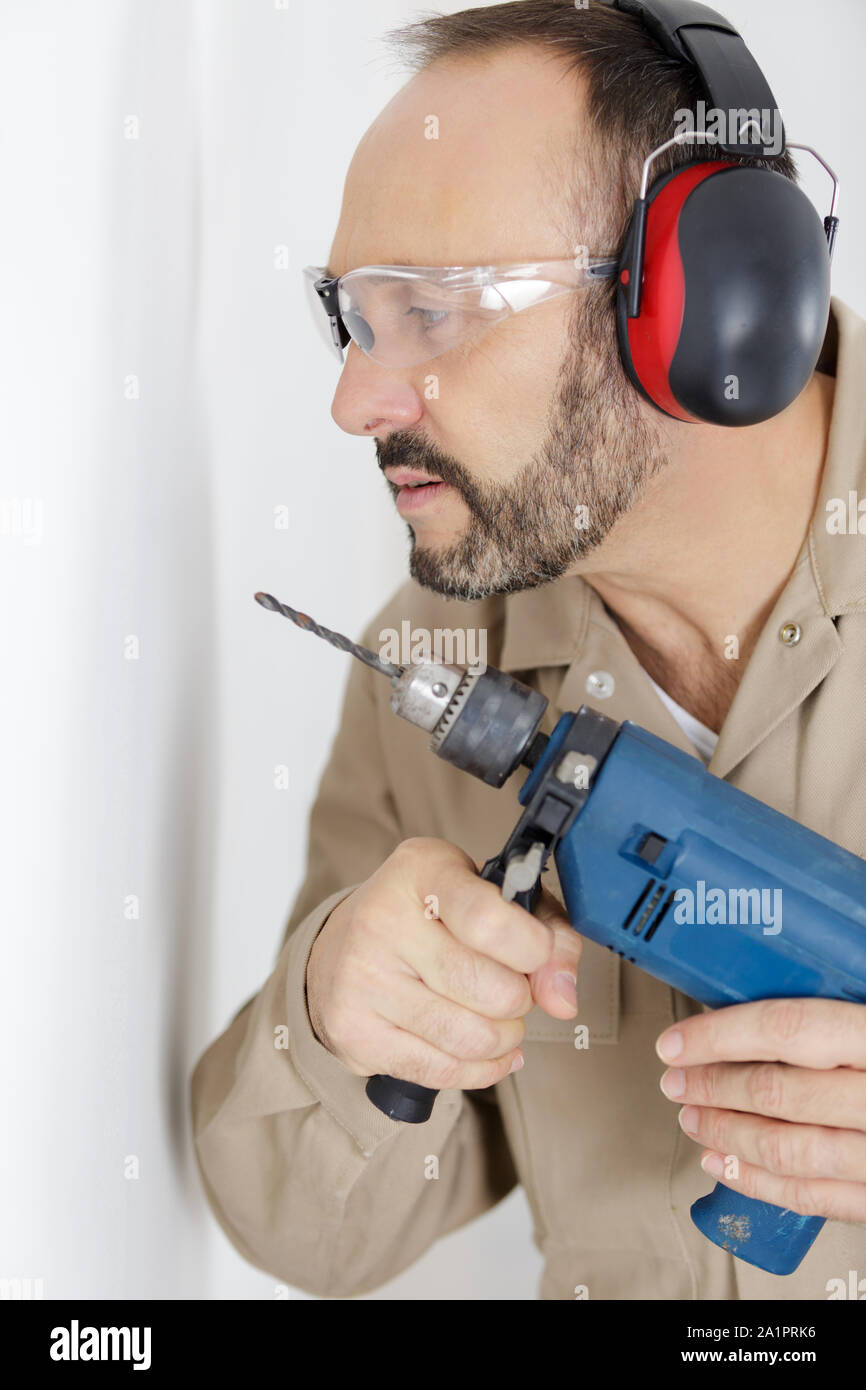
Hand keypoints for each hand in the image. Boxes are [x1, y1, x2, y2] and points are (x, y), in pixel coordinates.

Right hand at [306, 836, 580, 1091]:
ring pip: (468, 1038)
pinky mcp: (354, 1032)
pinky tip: (482, 1051)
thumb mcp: (496, 894)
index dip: (533, 949)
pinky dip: (477, 1070)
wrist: (344, 944)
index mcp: (422, 871)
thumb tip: (563, 1000)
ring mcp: (362, 979)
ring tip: (497, 1020)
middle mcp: (382, 920)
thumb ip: (549, 933)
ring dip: (502, 1038)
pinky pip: (440, 1072)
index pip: (489, 920)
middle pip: (489, 990)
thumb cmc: (435, 916)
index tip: (539, 955)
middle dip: (520, 1000)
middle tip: (511, 989)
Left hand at [656, 998, 865, 1220]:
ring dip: (725, 1134)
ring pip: (785, 1149)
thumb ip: (829, 1013)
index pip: (787, 1029)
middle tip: (676, 1081)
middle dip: (711, 1086)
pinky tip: (721, 1164)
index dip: (720, 1036)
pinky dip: (756, 1182)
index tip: (676, 1043)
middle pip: (777, 1091)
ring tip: (692, 1119)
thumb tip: (754, 989)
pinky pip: (810, 1197)